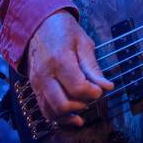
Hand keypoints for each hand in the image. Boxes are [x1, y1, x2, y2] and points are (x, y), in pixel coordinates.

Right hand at [26, 11, 113, 127]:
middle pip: (63, 105)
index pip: (78, 88)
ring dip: (70, 115)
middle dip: (82, 105)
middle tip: (92, 96)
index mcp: (60, 60)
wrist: (38, 25)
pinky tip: (73, 116)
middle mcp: (45, 74)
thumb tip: (107, 87)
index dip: (93, 93)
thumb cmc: (63, 31)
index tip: (100, 89)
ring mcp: (37, 83)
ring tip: (84, 106)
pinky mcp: (34, 88)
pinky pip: (45, 110)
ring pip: (52, 112)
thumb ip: (93, 68)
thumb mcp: (83, 43)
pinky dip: (59, 118)